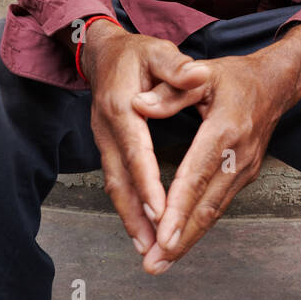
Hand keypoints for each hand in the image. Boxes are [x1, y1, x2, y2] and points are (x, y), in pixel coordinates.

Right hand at [80, 20, 210, 258]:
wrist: (104, 52)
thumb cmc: (136, 52)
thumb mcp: (158, 51)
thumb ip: (176, 66)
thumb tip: (196, 74)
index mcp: (122, 105)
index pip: (136, 149)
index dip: (146, 180)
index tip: (159, 209)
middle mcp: (108, 128)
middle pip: (119, 178)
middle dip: (135, 214)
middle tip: (152, 246)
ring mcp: (104, 140)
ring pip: (115, 185)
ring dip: (130, 218)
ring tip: (147, 248)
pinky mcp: (108, 147)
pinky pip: (116, 181)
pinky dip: (128, 207)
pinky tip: (140, 227)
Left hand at [128, 49, 300, 273]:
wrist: (275, 85)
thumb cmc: (234, 78)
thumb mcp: (203, 74)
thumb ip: (170, 92)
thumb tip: (138, 105)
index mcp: (226, 129)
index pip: (198, 174)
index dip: (180, 206)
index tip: (163, 233)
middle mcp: (238, 156)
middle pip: (207, 205)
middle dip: (181, 238)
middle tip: (155, 264)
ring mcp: (244, 170)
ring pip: (214, 212)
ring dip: (188, 240)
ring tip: (161, 262)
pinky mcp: (243, 176)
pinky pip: (218, 207)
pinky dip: (198, 228)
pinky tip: (180, 243)